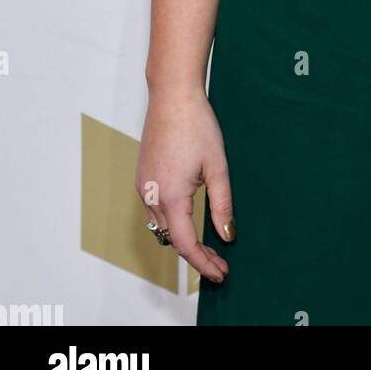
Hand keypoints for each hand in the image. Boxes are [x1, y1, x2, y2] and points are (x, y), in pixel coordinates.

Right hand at [135, 86, 234, 282]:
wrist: (172, 95)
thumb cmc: (197, 126)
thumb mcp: (217, 167)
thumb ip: (222, 204)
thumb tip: (227, 235)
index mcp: (170, 196)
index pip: (185, 244)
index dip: (203, 263)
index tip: (220, 273)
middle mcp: (151, 195)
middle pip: (171, 239)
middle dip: (195, 255)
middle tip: (220, 263)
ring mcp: (143, 186)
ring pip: (161, 226)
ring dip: (182, 238)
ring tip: (208, 246)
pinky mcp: (143, 176)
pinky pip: (155, 209)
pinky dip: (172, 221)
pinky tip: (189, 217)